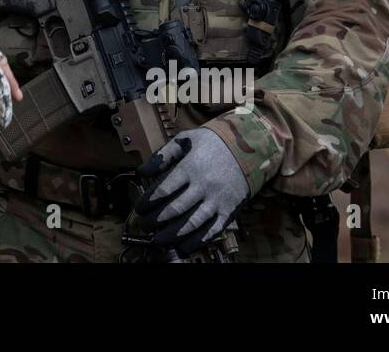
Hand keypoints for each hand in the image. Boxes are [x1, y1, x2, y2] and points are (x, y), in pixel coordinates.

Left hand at [134, 128, 248, 256]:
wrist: (248, 147)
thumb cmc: (212, 143)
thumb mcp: (185, 140)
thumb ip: (162, 156)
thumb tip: (141, 172)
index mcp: (191, 166)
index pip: (164, 188)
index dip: (148, 201)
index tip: (140, 208)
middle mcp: (204, 185)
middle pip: (175, 208)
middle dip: (156, 220)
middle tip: (145, 225)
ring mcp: (218, 199)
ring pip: (192, 222)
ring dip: (172, 234)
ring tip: (157, 239)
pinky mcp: (229, 210)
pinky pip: (212, 230)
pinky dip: (197, 241)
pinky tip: (183, 247)